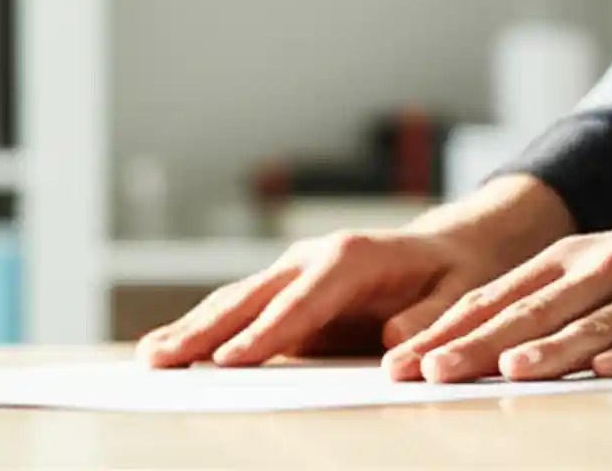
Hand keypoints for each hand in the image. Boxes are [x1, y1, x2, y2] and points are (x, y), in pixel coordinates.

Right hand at [137, 176, 573, 368]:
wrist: (444, 249)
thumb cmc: (450, 274)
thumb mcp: (459, 293)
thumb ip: (429, 318)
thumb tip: (395, 343)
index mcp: (350, 256)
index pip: (300, 301)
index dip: (265, 333)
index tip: (231, 361)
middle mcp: (309, 258)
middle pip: (249, 298)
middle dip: (204, 331)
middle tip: (163, 359)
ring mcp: (290, 273)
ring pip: (233, 303)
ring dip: (192, 330)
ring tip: (152, 357)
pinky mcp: (283, 293)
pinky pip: (238, 312)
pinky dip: (204, 330)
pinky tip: (173, 348)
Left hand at [384, 226, 611, 382]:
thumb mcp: (577, 275)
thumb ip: (526, 304)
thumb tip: (453, 341)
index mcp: (559, 262)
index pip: (491, 300)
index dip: (444, 331)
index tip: (403, 361)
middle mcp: (596, 269)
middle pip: (529, 314)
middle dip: (477, 344)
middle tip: (433, 369)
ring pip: (591, 325)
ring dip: (549, 349)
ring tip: (510, 368)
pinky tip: (605, 369)